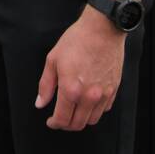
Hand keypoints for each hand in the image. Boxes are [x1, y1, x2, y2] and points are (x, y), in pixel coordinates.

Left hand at [35, 6, 125, 130]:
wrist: (102, 29)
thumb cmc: (78, 40)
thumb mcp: (53, 59)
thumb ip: (45, 85)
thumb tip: (40, 103)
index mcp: (71, 90)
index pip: (62, 119)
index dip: (54, 123)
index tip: (51, 121)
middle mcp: (88, 96)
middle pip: (77, 124)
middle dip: (66, 124)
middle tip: (61, 117)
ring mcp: (103, 94)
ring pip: (92, 120)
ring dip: (81, 119)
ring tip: (74, 110)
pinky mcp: (114, 89)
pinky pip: (105, 109)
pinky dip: (95, 110)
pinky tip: (89, 101)